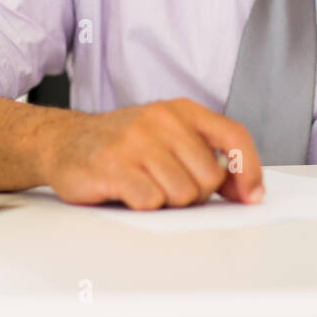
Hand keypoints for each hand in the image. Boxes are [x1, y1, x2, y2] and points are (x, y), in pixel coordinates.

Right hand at [41, 98, 264, 209]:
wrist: (64, 141)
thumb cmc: (123, 144)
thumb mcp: (169, 138)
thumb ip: (208, 159)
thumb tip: (248, 190)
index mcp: (182, 110)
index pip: (234, 136)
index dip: (250, 169)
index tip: (252, 195)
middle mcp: (162, 119)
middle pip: (209, 177)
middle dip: (195, 193)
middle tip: (168, 185)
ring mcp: (136, 140)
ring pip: (182, 194)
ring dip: (167, 201)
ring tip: (145, 186)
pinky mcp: (113, 165)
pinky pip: (151, 202)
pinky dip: (142, 205)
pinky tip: (127, 191)